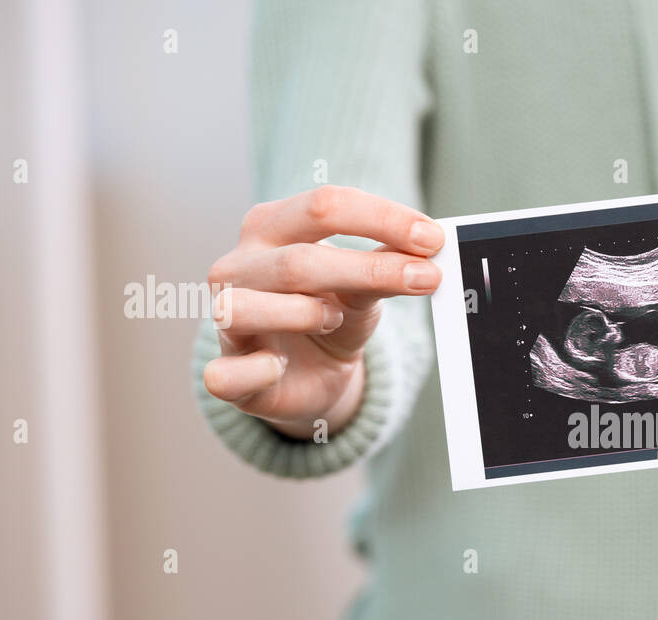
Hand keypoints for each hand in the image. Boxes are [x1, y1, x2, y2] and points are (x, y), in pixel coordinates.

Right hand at [203, 185, 443, 438]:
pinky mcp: (227, 373)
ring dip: (304, 314)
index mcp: (270, 227)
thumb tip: (428, 245)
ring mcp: (224, 318)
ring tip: (335, 320)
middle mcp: (238, 266)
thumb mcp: (364, 286)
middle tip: (427, 277)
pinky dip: (258, 371)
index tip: (432, 238)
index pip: (324, 206)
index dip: (382, 219)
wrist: (308, 375)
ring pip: (247, 308)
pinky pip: (226, 374)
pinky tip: (280, 367)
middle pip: (299, 260)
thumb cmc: (330, 316)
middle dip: (370, 269)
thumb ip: (387, 263)